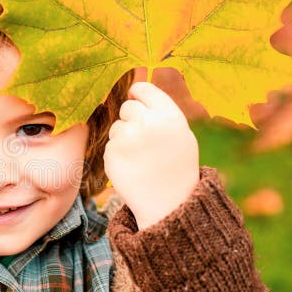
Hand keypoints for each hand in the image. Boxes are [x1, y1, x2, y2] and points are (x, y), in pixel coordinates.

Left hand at [103, 81, 198, 229]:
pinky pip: (110, 144)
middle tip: (144, 138)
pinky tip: (132, 166)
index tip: (137, 100)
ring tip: (141, 156)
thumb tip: (134, 90)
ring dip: (124, 137)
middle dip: (132, 118)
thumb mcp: (181, 133)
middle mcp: (147, 123)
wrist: (169, 203)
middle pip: (127, 106)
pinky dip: (118, 153)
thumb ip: (160, 110)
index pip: (143, 88)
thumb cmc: (177, 166)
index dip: (138, 94)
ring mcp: (126, 138)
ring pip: (117, 126)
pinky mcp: (111, 153)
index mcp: (169, 115)